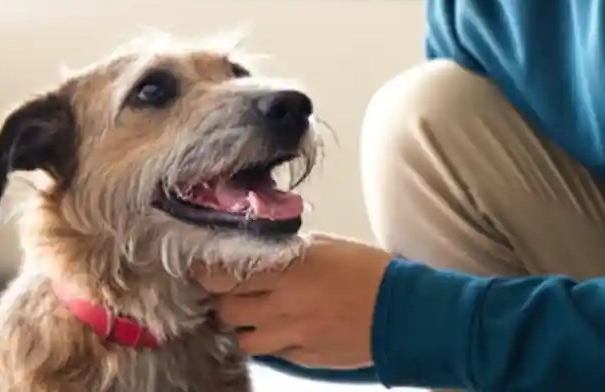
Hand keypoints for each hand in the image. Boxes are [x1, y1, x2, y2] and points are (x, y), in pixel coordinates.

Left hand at [192, 232, 392, 369]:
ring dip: (242, 327)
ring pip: (244, 339)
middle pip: (227, 309)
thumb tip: (262, 253)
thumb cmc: (369, 271)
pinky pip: (272, 354)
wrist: (403, 311)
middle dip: (221, 301)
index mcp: (287, 269)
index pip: (226, 275)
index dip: (207, 274)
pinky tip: (276, 330)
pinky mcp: (305, 357)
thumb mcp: (325, 246)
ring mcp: (293, 335)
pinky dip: (268, 342)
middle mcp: (284, 304)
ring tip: (251, 316)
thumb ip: (288, 251)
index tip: (201, 270)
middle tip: (225, 293)